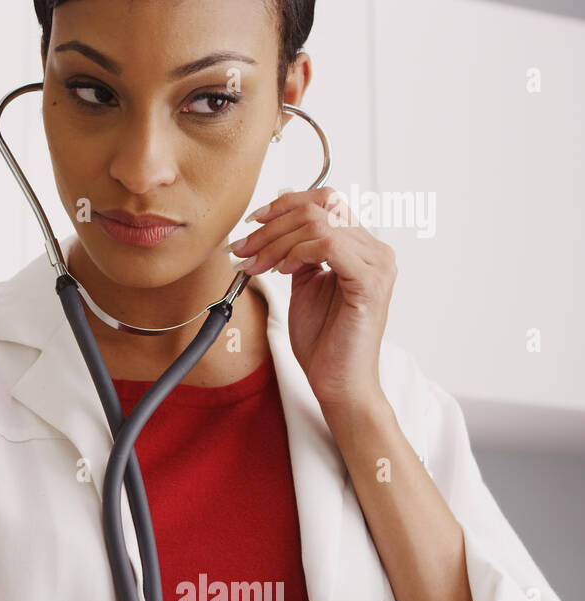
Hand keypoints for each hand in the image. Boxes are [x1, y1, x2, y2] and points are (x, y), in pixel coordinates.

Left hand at [230, 187, 396, 413]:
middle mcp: (375, 250)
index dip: (285, 204)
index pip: (326, 200)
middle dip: (272, 226)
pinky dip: (296, 253)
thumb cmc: (322, 340)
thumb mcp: (304, 285)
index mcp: (361, 247)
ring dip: (276, 243)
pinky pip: (328, 245)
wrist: (337, 381)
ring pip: (319, 224)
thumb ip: (297, 254)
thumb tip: (272, 225)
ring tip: (256, 266)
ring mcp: (377, 264)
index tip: (252, 222)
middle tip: (243, 249)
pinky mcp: (370, 282)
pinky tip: (281, 272)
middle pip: (320, 207)